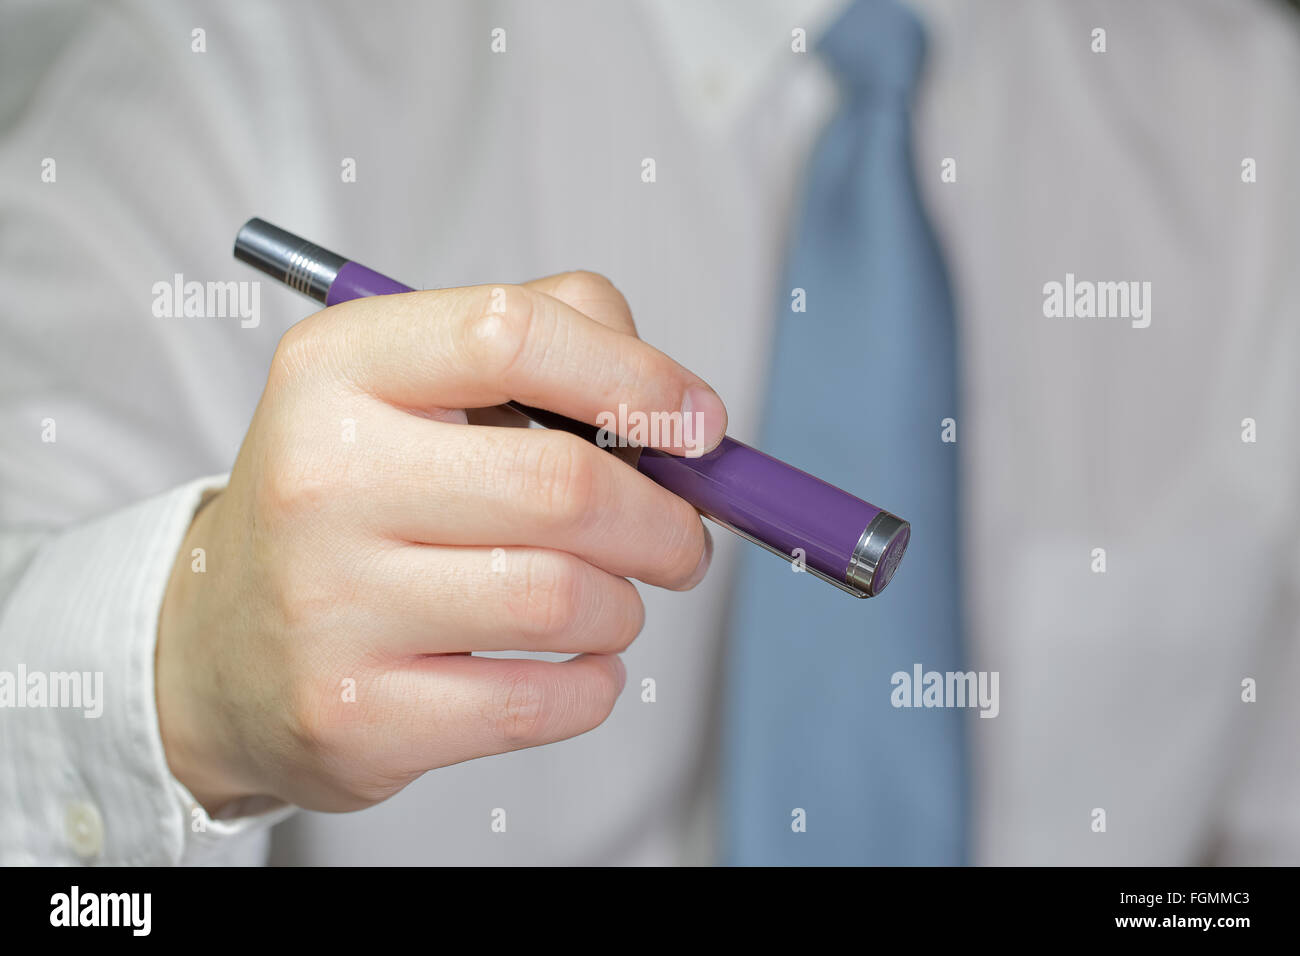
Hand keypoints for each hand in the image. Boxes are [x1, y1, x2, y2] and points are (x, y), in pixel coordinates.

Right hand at [155, 272, 724, 812]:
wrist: (220, 640)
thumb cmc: (356, 497)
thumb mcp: (409, 384)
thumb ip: (546, 344)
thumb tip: (676, 405)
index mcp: (336, 368)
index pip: (509, 334)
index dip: (636, 378)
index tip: (698, 425)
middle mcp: (319, 477)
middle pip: (564, 485)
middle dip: (663, 521)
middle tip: (682, 540)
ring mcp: (327, 603)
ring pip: (562, 599)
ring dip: (624, 605)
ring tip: (609, 601)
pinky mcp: (352, 712)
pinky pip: (537, 703)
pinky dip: (593, 685)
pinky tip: (578, 666)